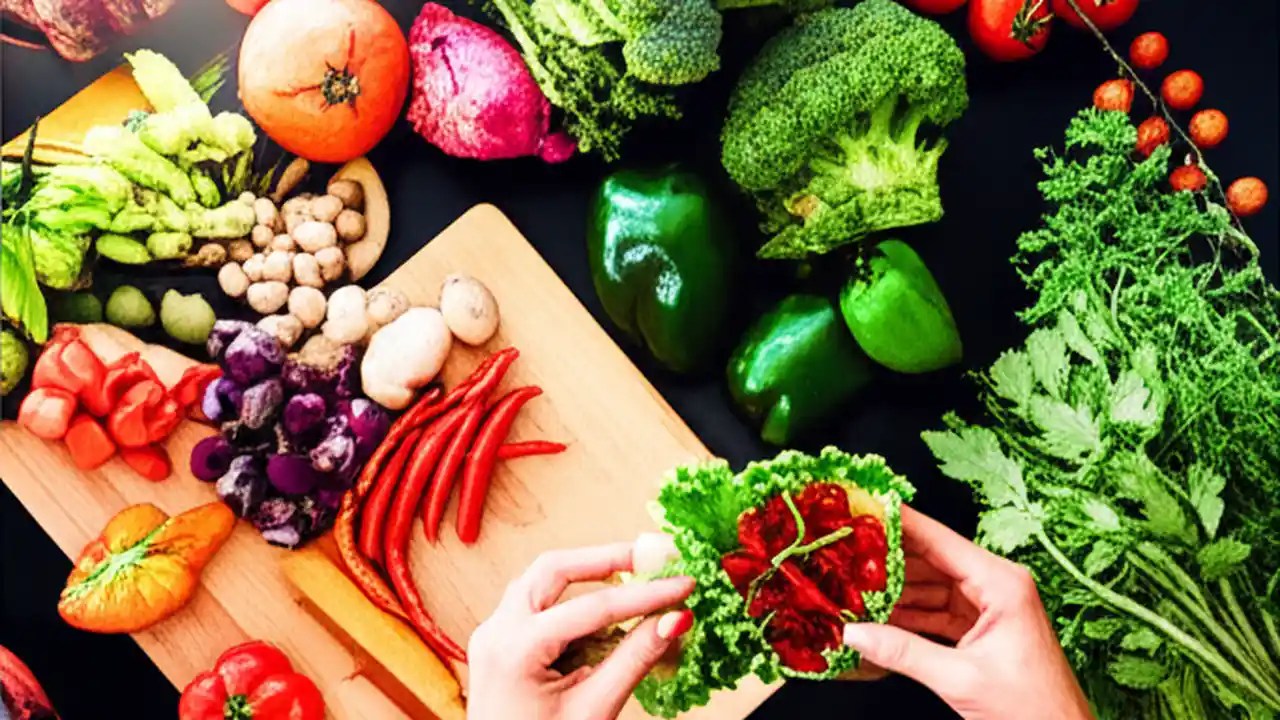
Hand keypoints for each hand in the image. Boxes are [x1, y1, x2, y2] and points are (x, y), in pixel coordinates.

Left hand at [467, 542, 694, 719]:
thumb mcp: (593, 709)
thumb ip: (634, 659)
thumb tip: (675, 620)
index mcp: (515, 649)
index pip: (593, 607)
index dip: (646, 594)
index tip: (684, 585)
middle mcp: (496, 631)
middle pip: (554, 570)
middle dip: (607, 559)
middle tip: (652, 559)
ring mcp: (494, 634)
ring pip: (542, 582)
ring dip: (588, 575)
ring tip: (634, 576)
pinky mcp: (501, 643)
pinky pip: (538, 606)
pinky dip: (573, 602)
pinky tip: (606, 614)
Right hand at [842, 506, 1093, 719]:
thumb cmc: (1032, 709)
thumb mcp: (960, 679)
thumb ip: (903, 652)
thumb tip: (854, 633)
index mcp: (1001, 583)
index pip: (939, 540)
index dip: (898, 522)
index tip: (863, 506)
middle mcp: (997, 585)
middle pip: (932, 559)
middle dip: (888, 556)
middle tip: (845, 547)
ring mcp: (989, 606)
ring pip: (931, 585)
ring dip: (895, 587)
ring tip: (852, 580)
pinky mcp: (982, 627)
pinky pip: (938, 609)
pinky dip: (909, 613)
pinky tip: (877, 614)